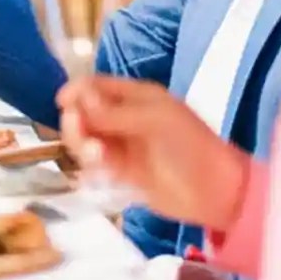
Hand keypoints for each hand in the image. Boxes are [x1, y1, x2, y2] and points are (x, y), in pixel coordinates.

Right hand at [57, 76, 250, 230]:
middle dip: (77, 123)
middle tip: (85, 137)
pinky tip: (100, 172)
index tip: (64, 105)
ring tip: (98, 158)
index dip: (77, 92)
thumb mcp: (155, 121)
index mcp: (137, 96)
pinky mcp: (122, 172)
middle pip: (84, 112)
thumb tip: (79, 100)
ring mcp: (123, 145)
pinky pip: (95, 163)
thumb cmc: (192, 147)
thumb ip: (115, 112)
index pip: (96, 86)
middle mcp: (126, 117)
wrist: (216, 193)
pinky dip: (90, 165)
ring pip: (86, 139)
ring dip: (83, 146)